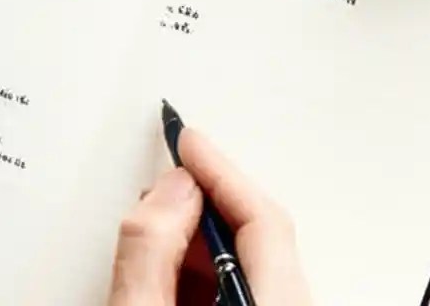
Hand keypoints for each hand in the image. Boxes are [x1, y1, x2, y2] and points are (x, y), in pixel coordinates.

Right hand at [109, 129, 313, 305]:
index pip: (263, 218)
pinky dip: (209, 265)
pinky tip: (173, 265)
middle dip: (210, 197)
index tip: (186, 140)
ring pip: (255, 260)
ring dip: (205, 233)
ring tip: (160, 217)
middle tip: (170, 172)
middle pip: (263, 236)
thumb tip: (170, 190)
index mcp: (276, 304)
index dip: (219, 171)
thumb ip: (154, 249)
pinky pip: (249, 285)